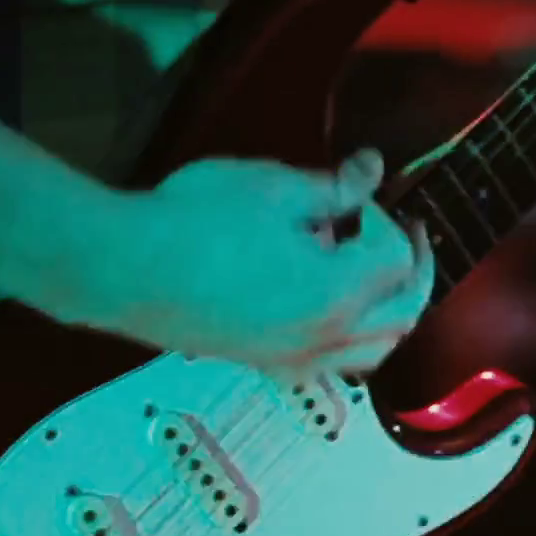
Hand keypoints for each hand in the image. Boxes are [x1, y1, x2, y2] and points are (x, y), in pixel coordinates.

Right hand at [79, 150, 434, 373]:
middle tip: (404, 234)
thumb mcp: (272, 188)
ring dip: (391, 313)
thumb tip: (372, 169)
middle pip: (403, 315)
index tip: (364, 195)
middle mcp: (326, 339)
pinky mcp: (268, 365)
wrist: (123, 268)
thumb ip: (334, 186)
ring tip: (377, 274)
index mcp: (337, 294)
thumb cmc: (193, 221)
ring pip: (375, 351)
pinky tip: (334, 304)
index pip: (396, 259)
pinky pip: (336, 364)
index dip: (387, 220)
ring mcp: (296, 360)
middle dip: (413, 272)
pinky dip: (355, 337)